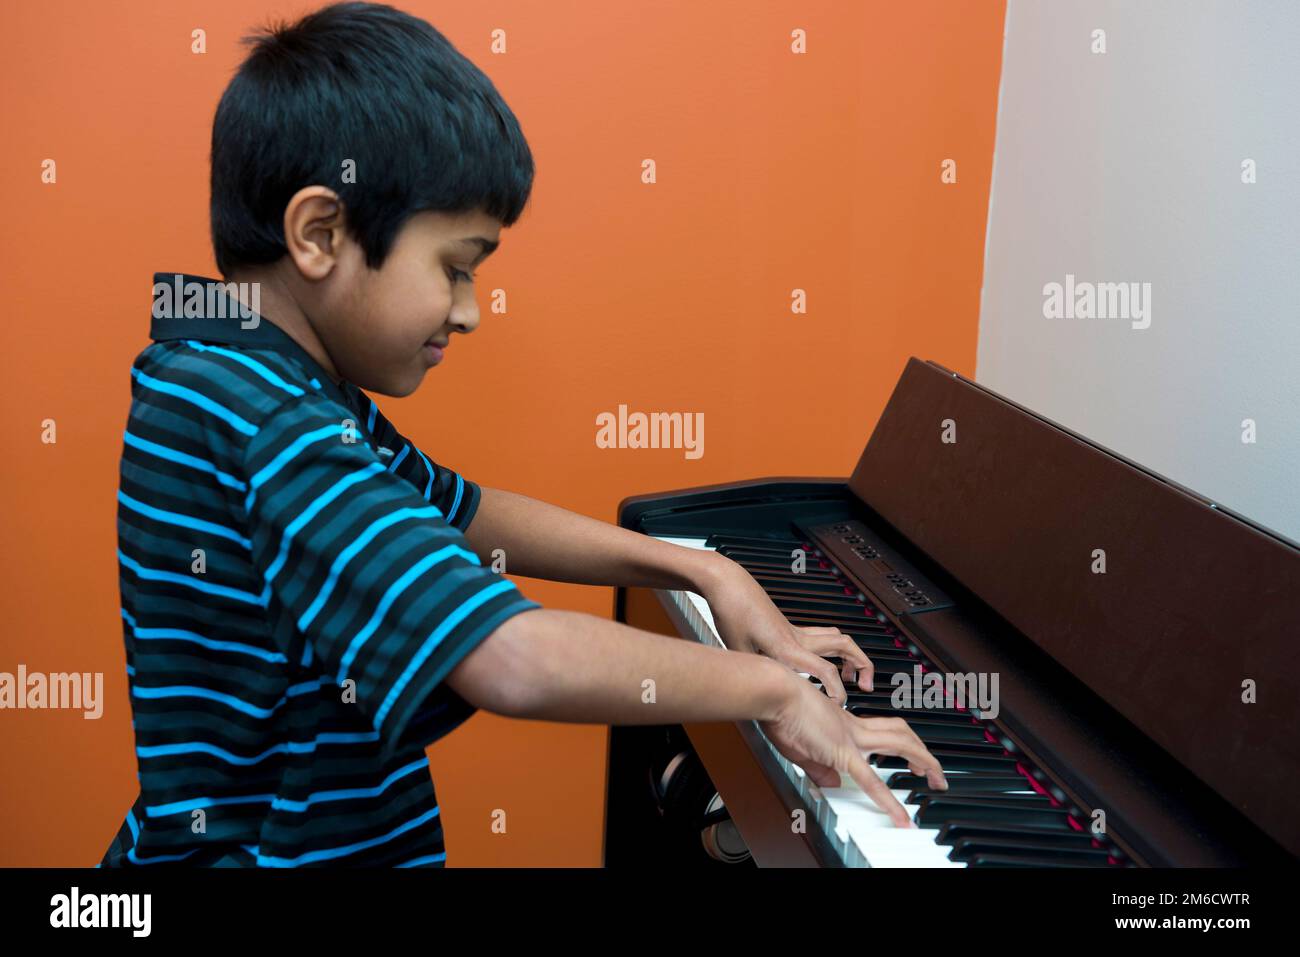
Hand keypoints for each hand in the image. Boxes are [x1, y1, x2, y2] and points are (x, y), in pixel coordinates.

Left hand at [700, 556, 873, 703]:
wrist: (728, 584)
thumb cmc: (731, 613)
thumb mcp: (737, 652)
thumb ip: (751, 675)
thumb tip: (758, 696)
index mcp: (786, 648)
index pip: (825, 670)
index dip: (838, 691)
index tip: (840, 706)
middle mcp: (797, 638)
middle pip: (845, 645)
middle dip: (863, 665)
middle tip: (867, 685)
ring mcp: (795, 630)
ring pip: (836, 637)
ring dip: (850, 655)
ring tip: (848, 676)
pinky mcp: (789, 627)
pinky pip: (821, 637)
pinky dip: (832, 651)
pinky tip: (820, 665)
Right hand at [761, 672, 947, 827]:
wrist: (775, 692)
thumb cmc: (778, 709)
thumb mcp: (799, 746)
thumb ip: (818, 767)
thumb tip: (833, 784)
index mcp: (843, 724)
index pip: (880, 732)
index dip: (899, 743)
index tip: (908, 758)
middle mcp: (853, 728)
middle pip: (900, 733)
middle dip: (922, 750)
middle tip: (934, 771)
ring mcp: (851, 738)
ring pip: (901, 743)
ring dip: (924, 761)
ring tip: (937, 780)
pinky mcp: (842, 752)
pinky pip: (872, 781)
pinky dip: (889, 802)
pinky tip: (900, 817)